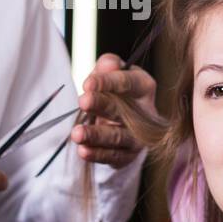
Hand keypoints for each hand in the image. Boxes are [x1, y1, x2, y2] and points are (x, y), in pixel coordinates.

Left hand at [72, 53, 157, 168]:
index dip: (107, 82)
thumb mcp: (110, 72)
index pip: (127, 83)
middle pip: (121, 109)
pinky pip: (113, 156)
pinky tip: (83, 150)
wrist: (120, 120)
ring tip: (77, 133)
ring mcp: (138, 137)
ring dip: (96, 135)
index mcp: (144, 86)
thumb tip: (109, 65)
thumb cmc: (113, 90)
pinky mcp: (128, 155)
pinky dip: (97, 154)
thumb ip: (108, 65)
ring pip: (117, 137)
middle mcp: (146, 113)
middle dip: (101, 105)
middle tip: (82, 101)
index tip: (87, 83)